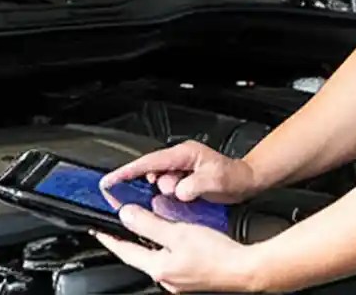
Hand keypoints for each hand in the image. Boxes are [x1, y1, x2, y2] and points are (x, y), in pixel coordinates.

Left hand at [93, 199, 265, 292]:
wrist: (245, 269)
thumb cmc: (216, 254)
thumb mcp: (178, 232)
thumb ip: (149, 223)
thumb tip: (125, 215)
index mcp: (158, 267)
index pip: (124, 251)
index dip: (110, 238)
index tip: (98, 230)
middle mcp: (166, 278)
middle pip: (139, 256)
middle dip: (131, 241)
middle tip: (121, 227)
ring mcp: (180, 281)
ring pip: (157, 258)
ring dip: (151, 243)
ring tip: (148, 229)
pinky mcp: (193, 279)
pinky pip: (172, 261)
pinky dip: (168, 248)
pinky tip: (176, 240)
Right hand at [99, 140, 258, 203]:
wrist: (247, 180)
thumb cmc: (234, 177)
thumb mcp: (215, 181)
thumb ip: (193, 186)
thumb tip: (176, 191)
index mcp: (183, 154)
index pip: (148, 162)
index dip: (126, 171)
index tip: (108, 181)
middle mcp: (179, 158)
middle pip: (150, 172)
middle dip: (150, 186)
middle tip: (166, 197)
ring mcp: (180, 168)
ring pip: (158, 181)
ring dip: (163, 193)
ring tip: (182, 199)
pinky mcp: (182, 178)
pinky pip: (166, 186)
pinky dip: (166, 195)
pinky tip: (175, 202)